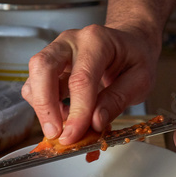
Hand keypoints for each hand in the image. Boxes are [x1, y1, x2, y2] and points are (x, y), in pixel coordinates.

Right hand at [22, 24, 159, 143]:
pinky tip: (62, 116)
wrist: (128, 43)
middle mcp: (71, 41)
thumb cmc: (135, 58)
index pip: (81, 78)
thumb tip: (95, 122)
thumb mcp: (141, 80)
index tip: (73, 135)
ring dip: (42, 108)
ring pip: (34, 76)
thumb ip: (118, 100)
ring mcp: (56, 51)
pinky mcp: (49, 65)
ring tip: (62, 127)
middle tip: (55, 133)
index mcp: (97, 41)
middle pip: (43, 67)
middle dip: (45, 104)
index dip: (76, 111)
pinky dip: (44, 105)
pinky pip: (35, 85)